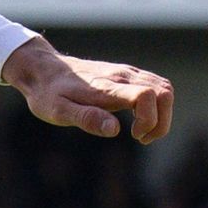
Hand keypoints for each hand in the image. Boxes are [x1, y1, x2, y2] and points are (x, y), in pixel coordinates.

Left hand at [3, 36, 174, 143]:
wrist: (43, 69)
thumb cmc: (48, 94)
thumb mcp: (58, 111)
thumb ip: (86, 119)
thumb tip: (114, 130)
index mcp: (107, 87)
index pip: (146, 95)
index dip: (149, 119)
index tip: (134, 135)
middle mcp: (122, 76)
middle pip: (165, 92)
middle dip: (162, 121)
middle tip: (141, 138)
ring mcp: (127, 73)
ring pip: (165, 88)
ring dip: (162, 114)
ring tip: (141, 132)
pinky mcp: (127, 74)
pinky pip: (156, 86)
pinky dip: (158, 106)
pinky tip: (139, 120)